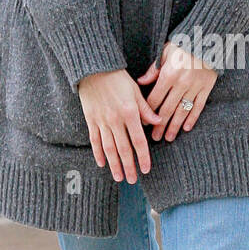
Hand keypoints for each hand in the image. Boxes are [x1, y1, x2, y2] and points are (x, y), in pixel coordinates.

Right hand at [77, 68, 162, 182]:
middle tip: (132, 180)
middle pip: (123, 149)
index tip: (146, 169)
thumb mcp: (135, 90)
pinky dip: (98, 153)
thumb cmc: (117, 77)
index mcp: (130, 112)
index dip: (142, 157)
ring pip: (108, 148)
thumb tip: (158, 122)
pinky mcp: (90, 120)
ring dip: (114, 165)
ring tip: (118, 177)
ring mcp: (101, 121)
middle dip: (129, 166)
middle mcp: (115, 120)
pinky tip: (102, 164)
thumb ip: (146, 109)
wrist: (93, 68)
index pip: (138, 141)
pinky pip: (94, 140)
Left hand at [137, 42, 217, 141]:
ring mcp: (195, 87)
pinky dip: (192, 118)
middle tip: (154, 138)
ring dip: (174, 126)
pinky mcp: (206, 88)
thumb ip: (153, 69)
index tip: (143, 122)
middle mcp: (181, 84)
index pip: (155, 99)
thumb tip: (140, 82)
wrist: (207, 39)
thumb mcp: (165, 52)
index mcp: (169, 75)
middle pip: (168, 109)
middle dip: (159, 125)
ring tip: (168, 137)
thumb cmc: (183, 44)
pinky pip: (198, 106)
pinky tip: (186, 128)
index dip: (148, 112)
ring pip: (182, 111)